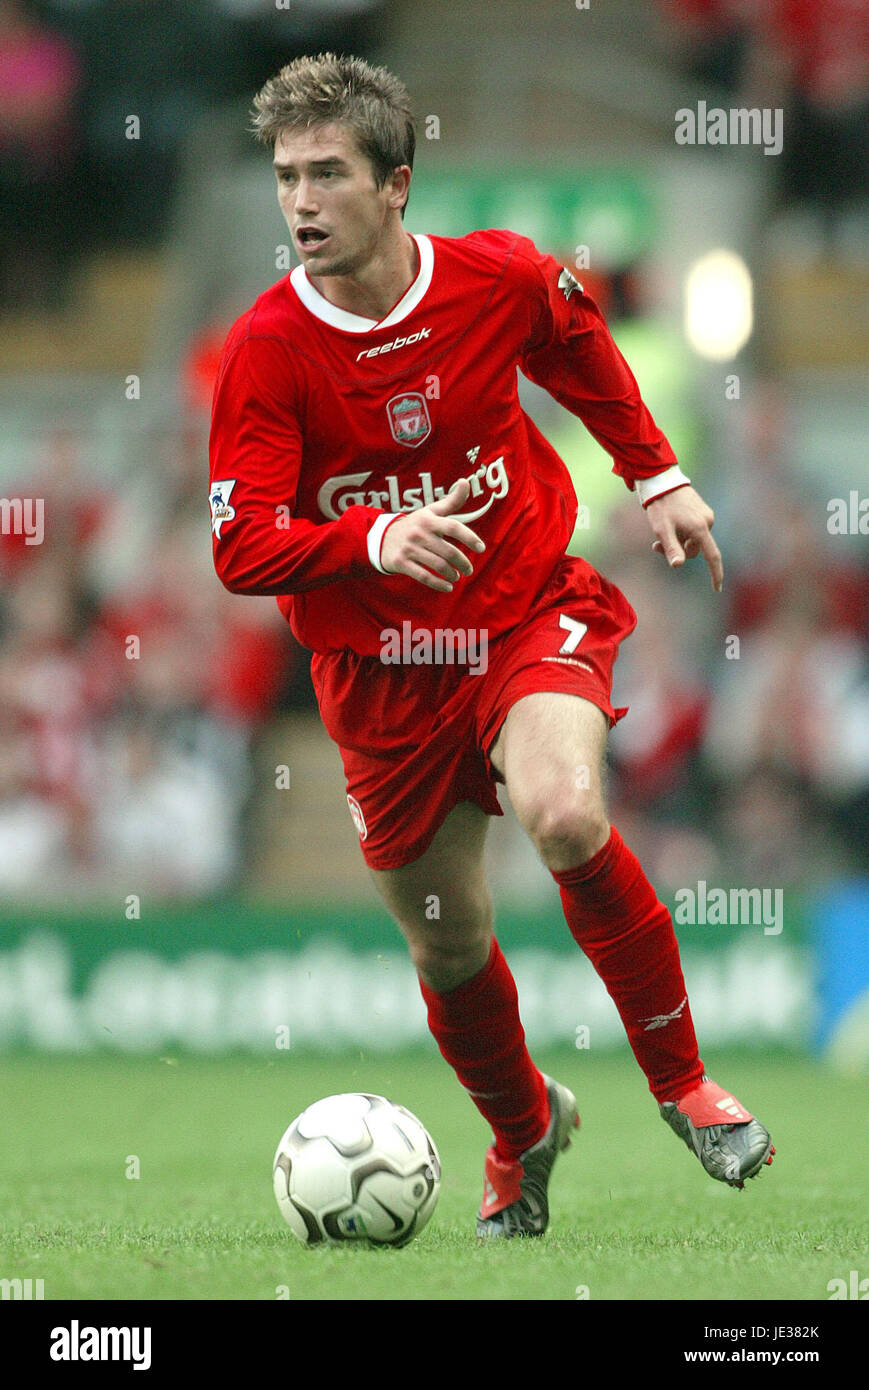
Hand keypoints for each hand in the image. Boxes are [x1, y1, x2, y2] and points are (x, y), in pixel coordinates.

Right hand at [380, 477, 485, 592]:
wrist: (381, 538)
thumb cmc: (415, 524)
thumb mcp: (430, 512)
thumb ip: (451, 501)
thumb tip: (465, 482)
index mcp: (428, 520)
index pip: (453, 527)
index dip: (470, 537)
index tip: (481, 548)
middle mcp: (419, 533)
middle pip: (448, 551)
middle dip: (463, 562)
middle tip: (469, 569)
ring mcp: (409, 549)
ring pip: (438, 565)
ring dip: (451, 573)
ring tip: (457, 576)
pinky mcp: (401, 563)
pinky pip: (423, 576)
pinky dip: (438, 584)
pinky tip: (448, 587)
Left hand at [646, 485, 722, 591]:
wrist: (662, 481)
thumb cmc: (660, 506)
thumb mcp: (662, 529)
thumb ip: (671, 548)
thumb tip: (678, 565)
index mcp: (700, 528)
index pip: (712, 556)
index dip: (716, 574)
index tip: (717, 588)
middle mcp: (708, 521)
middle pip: (695, 549)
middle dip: (678, 550)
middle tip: (655, 546)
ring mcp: (706, 515)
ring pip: (693, 540)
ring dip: (678, 540)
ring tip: (662, 530)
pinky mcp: (702, 510)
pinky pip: (694, 529)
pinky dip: (682, 532)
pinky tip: (670, 522)